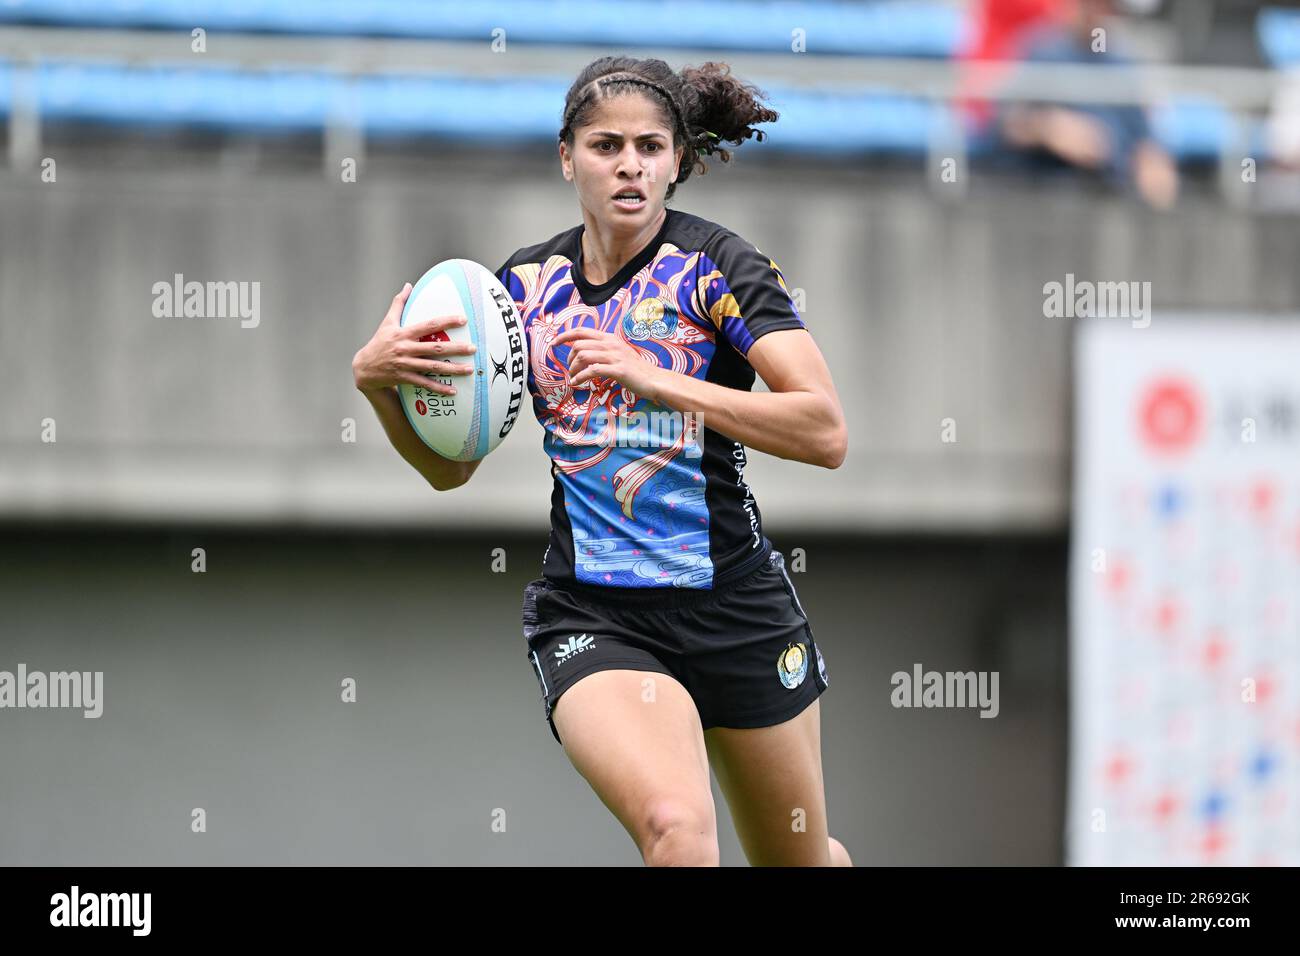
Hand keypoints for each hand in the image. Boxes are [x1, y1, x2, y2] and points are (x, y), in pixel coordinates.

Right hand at [352, 283, 477, 394]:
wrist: (364, 368)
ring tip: (470, 369)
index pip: (429, 325)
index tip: (463, 319)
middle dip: (456, 348)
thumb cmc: (379, 342)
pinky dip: (439, 388)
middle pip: (435, 348)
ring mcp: (406, 365)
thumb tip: (408, 285)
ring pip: (433, 367)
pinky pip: (424, 384)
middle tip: (473, 348)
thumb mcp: (387, 322)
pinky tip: (453, 391)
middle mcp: (406, 349)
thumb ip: (399, 304)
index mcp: (404, 334)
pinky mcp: (405, 378)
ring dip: (452, 369)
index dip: (446, 321)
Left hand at [552, 326, 665, 400]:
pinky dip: (580, 377)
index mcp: (609, 338)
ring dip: (573, 369)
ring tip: (573, 379)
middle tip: (569, 371)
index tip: (553, 343)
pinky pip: (592, 370)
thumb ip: (602, 351)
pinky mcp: (618, 370)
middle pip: (579, 344)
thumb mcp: (618, 354)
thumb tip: (582, 354)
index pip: (582, 331)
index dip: (564, 335)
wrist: (654, 379)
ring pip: (583, 356)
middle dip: (569, 358)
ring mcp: (615, 356)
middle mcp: (611, 344)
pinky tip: (577, 384)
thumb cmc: (635, 370)